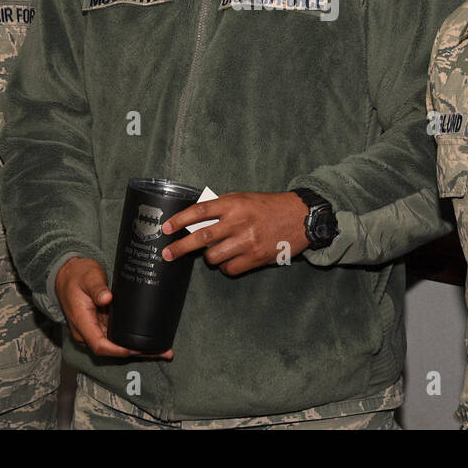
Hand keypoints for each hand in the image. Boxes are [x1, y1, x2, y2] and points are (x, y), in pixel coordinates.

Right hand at [55, 257, 173, 358]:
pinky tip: (149, 341)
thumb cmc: (77, 275)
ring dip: (139, 349)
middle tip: (162, 353)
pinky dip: (133, 340)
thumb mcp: (87, 277)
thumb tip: (106, 298)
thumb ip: (96, 288)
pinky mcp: (103, 325)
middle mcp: (88, 331)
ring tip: (163, 350)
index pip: (100, 345)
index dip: (118, 350)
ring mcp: (96, 329)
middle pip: (112, 350)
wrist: (68, 274)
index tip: (135, 349)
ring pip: (117, 345)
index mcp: (82, 323)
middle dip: (137, 353)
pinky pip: (118, 336)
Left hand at [160, 191, 308, 275]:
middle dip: (180, 247)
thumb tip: (195, 221)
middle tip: (168, 253)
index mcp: (234, 203)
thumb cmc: (269, 206)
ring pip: (213, 256)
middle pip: (201, 237)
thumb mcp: (244, 198)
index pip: (200, 211)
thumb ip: (221, 207)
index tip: (167, 228)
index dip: (180, 220)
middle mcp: (239, 222)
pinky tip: (231, 259)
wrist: (299, 217)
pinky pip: (229, 268)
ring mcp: (247, 242)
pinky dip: (226, 266)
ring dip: (209, 256)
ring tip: (216, 251)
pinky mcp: (256, 258)